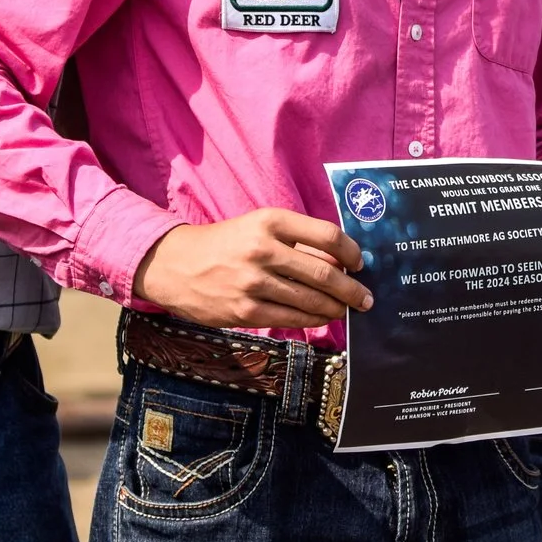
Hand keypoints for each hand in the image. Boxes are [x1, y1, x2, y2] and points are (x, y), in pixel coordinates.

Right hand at [133, 208, 371, 328]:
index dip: (351, 252)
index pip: (327, 235)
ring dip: (335, 308)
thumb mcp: (260, 228)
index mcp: (270, 221)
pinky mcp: (244, 311)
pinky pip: (290, 319)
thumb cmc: (227, 244)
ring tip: (346, 310)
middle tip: (365, 298)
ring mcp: (253, 282)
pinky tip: (321, 318)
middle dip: (351, 290)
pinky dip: (312, 320)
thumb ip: (298, 242)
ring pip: (310, 300)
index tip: (360, 264)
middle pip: (324, 273)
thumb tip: (342, 265)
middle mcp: (263, 249)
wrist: (175, 265)